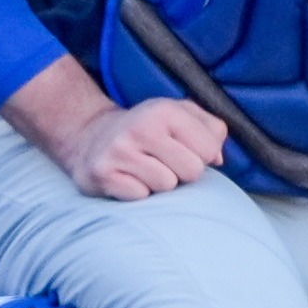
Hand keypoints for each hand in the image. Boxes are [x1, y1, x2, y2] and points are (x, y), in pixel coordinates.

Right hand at [3, 59, 226, 200]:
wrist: (89, 135)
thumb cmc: (148, 128)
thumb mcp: (181, 114)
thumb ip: (212, 130)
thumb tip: (218, 159)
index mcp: (166, 110)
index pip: (209, 149)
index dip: (202, 155)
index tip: (184, 149)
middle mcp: (141, 128)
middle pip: (192, 171)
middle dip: (183, 172)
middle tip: (164, 161)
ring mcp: (118, 152)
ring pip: (166, 185)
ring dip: (159, 183)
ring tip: (144, 168)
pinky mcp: (101, 175)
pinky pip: (140, 197)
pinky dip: (137, 192)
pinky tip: (127, 177)